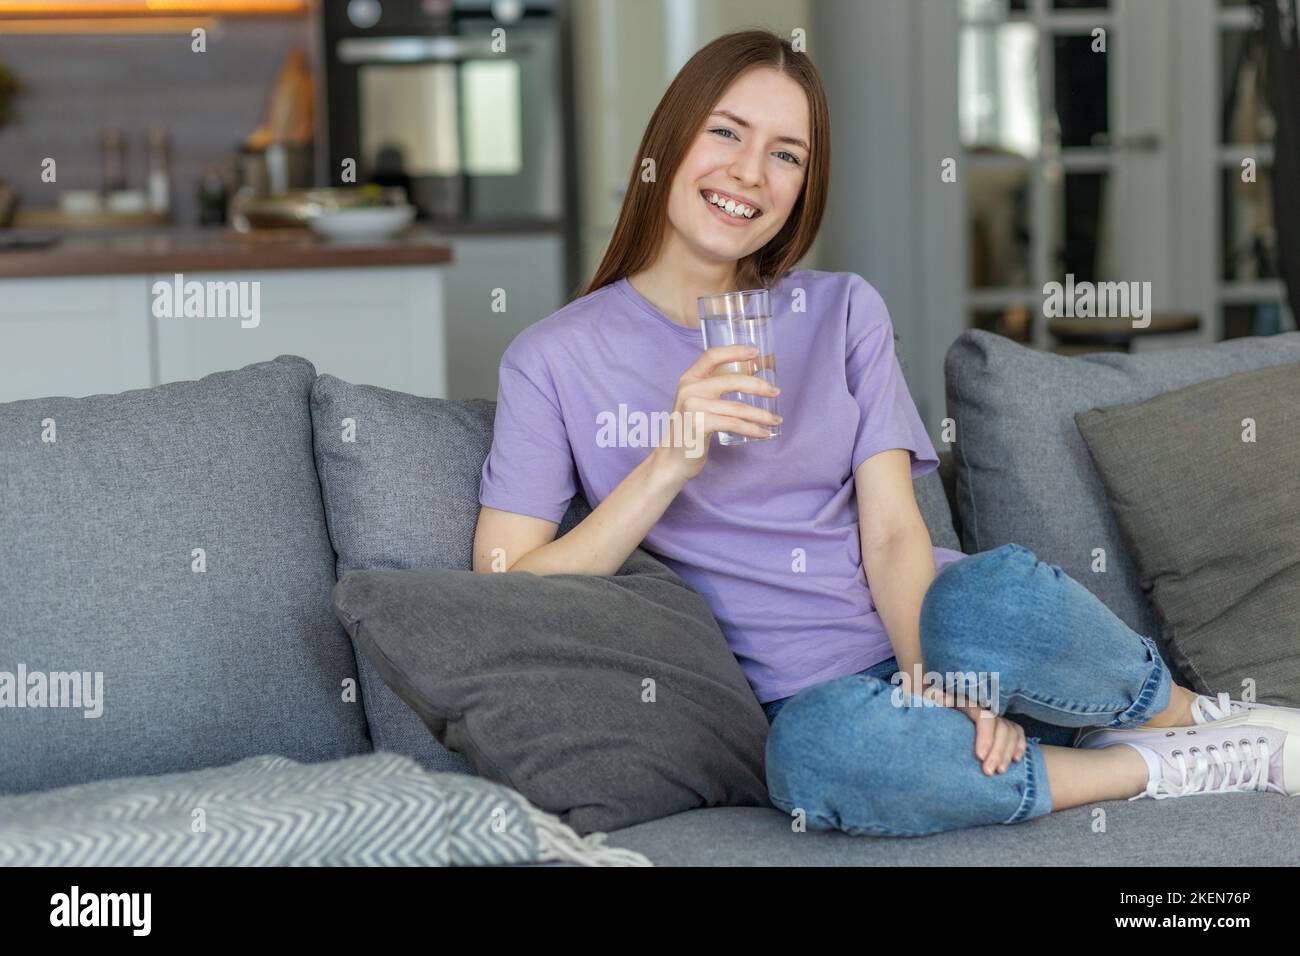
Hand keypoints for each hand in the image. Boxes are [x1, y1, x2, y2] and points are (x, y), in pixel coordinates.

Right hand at [651, 344, 781, 482]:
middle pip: (732, 380)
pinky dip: (753, 429)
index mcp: (688, 379)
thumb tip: (750, 379)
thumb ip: (713, 389)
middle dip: (759, 386)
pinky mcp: (699, 425)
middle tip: (776, 392)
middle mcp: (689, 389)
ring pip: (737, 407)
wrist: (672, 459)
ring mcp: (693, 407)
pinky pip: (734, 424)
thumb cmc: (690, 430)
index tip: (755, 352)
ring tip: (775, 420)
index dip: (735, 351)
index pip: (712, 355)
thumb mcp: (696, 402)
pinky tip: (763, 433)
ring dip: (761, 415)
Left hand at [920, 684, 1025, 775]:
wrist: (934, 702)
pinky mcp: (1000, 724)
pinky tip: (1017, 760)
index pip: (983, 715)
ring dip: (1008, 752)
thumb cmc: (927, 705)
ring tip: (1001, 771)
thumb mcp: (924, 701)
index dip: (985, 735)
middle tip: (989, 772)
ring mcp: (993, 714)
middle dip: (997, 751)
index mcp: (965, 700)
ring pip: (1010, 731)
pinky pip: (1017, 732)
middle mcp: (983, 705)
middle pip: (1000, 726)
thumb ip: (922, 699)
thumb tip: (916, 700)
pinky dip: (1019, 745)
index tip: (978, 756)